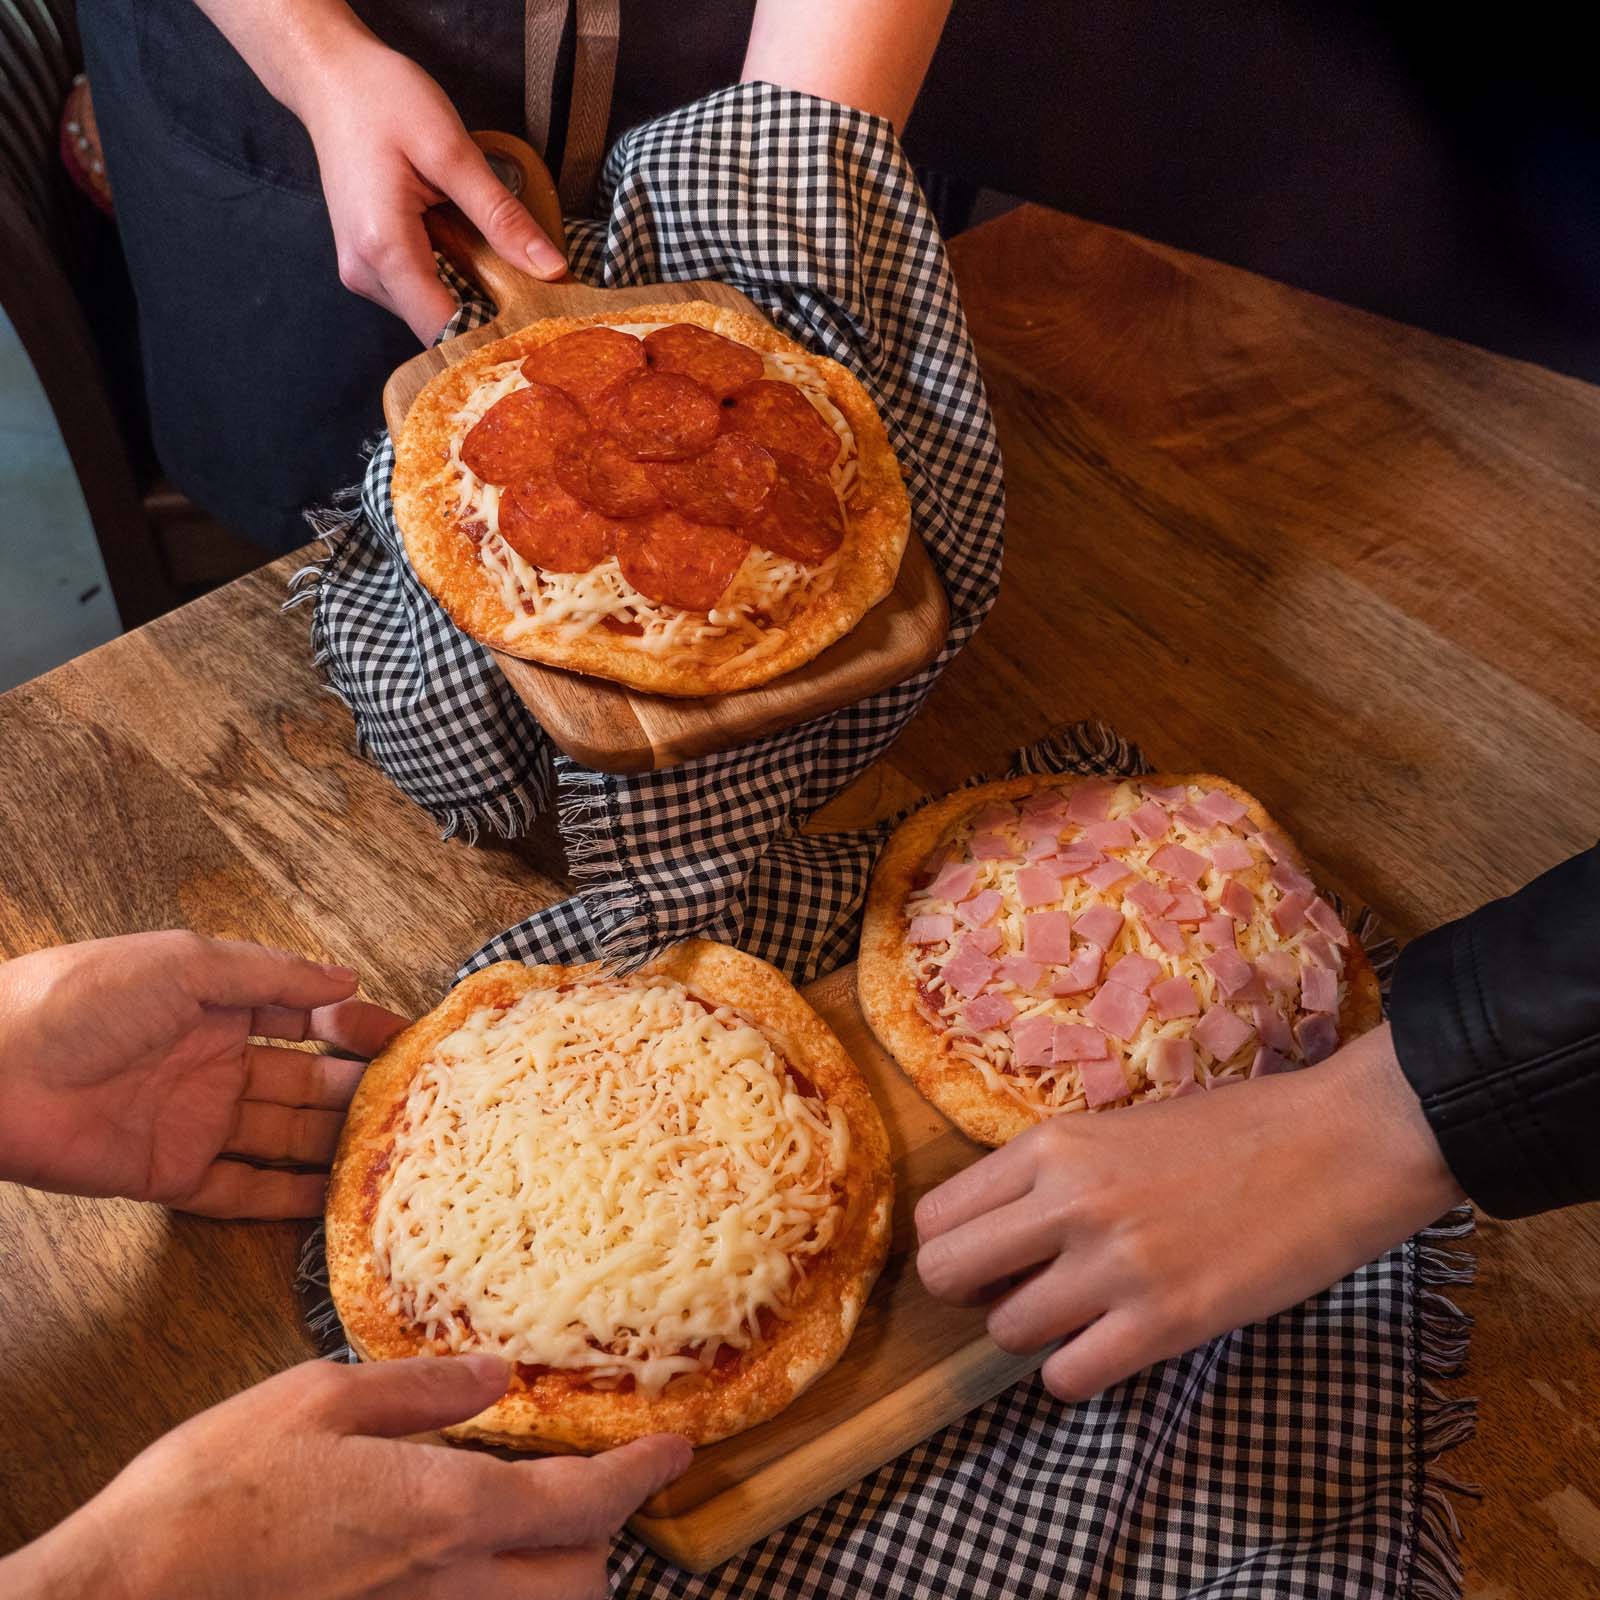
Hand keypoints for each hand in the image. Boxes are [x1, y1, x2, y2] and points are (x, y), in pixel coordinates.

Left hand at [0, 930, 406, 1215]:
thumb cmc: (79, 1000)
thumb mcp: (185, 965)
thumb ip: (271, 976)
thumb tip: (347, 980)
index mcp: (218, 1005)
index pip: (307, 1018)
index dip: (356, 1027)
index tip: (405, 1041)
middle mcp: (215, 1063)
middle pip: (306, 1081)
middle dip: (359, 1090)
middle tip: (417, 1104)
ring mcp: (195, 1121)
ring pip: (285, 1136)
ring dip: (335, 1143)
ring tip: (395, 1152)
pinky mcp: (171, 1175)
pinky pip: (241, 1190)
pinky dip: (286, 1199)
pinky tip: (333, 1200)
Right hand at [2, 1356, 690, 1599]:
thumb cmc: (210, 1496)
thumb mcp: (317, 1401)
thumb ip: (420, 1391)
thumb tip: (495, 1376)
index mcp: (443, 1511)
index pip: (584, 1501)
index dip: (643, 1473)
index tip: (675, 1449)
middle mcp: (448, 1592)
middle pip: (582, 1586)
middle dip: (603, 1540)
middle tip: (586, 1492)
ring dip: (554, 1581)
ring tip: (527, 1534)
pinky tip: (457, 1571)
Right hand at [298, 34, 564, 340]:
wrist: (329, 76)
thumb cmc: (382, 100)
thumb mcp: (452, 151)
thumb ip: (501, 216)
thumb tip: (551, 269)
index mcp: (384, 248)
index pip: (445, 331)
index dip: (494, 339)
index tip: (539, 331)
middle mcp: (366, 272)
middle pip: (440, 329)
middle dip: (489, 320)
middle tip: (538, 298)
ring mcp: (363, 271)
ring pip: (431, 314)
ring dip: (471, 299)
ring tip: (505, 267)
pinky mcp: (369, 263)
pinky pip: (420, 292)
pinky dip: (452, 281)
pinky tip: (472, 252)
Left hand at [915, 1024, 1463, 1399]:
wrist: (1343, 1142)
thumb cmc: (1239, 1128)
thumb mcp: (1123, 1127)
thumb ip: (1059, 1174)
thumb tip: (1009, 1229)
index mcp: (1052, 1144)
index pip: (937, 1217)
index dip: (955, 1246)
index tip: (991, 1256)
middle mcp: (1067, 1201)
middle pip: (944, 1274)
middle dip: (972, 1293)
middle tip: (1020, 1291)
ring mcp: (1114, 1264)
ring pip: (1005, 1332)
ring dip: (1035, 1335)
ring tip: (1085, 1316)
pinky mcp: (1166, 1322)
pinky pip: (1068, 1379)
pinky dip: (1080, 1373)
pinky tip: (1116, 1346)